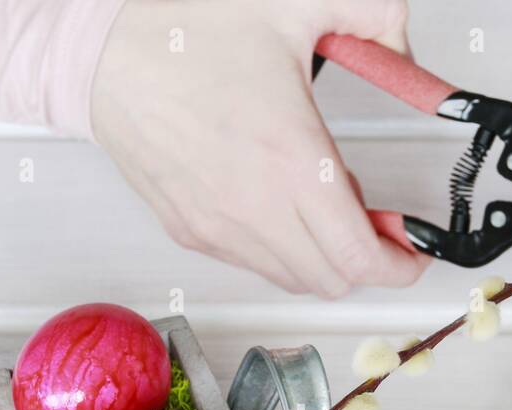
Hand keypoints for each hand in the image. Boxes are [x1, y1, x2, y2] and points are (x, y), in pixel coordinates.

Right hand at [90, 0, 427, 296]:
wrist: (101, 53)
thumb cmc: (180, 32)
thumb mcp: (294, 2)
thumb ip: (372, 15)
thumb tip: (402, 43)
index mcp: (290, 161)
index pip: (359, 256)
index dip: (397, 265)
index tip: (410, 251)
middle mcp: (253, 207)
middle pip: (332, 280)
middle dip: (366, 261)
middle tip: (378, 224)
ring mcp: (218, 227)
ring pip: (292, 278)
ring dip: (322, 256)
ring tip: (326, 205)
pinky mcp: (191, 229)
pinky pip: (253, 263)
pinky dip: (281, 249)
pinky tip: (282, 203)